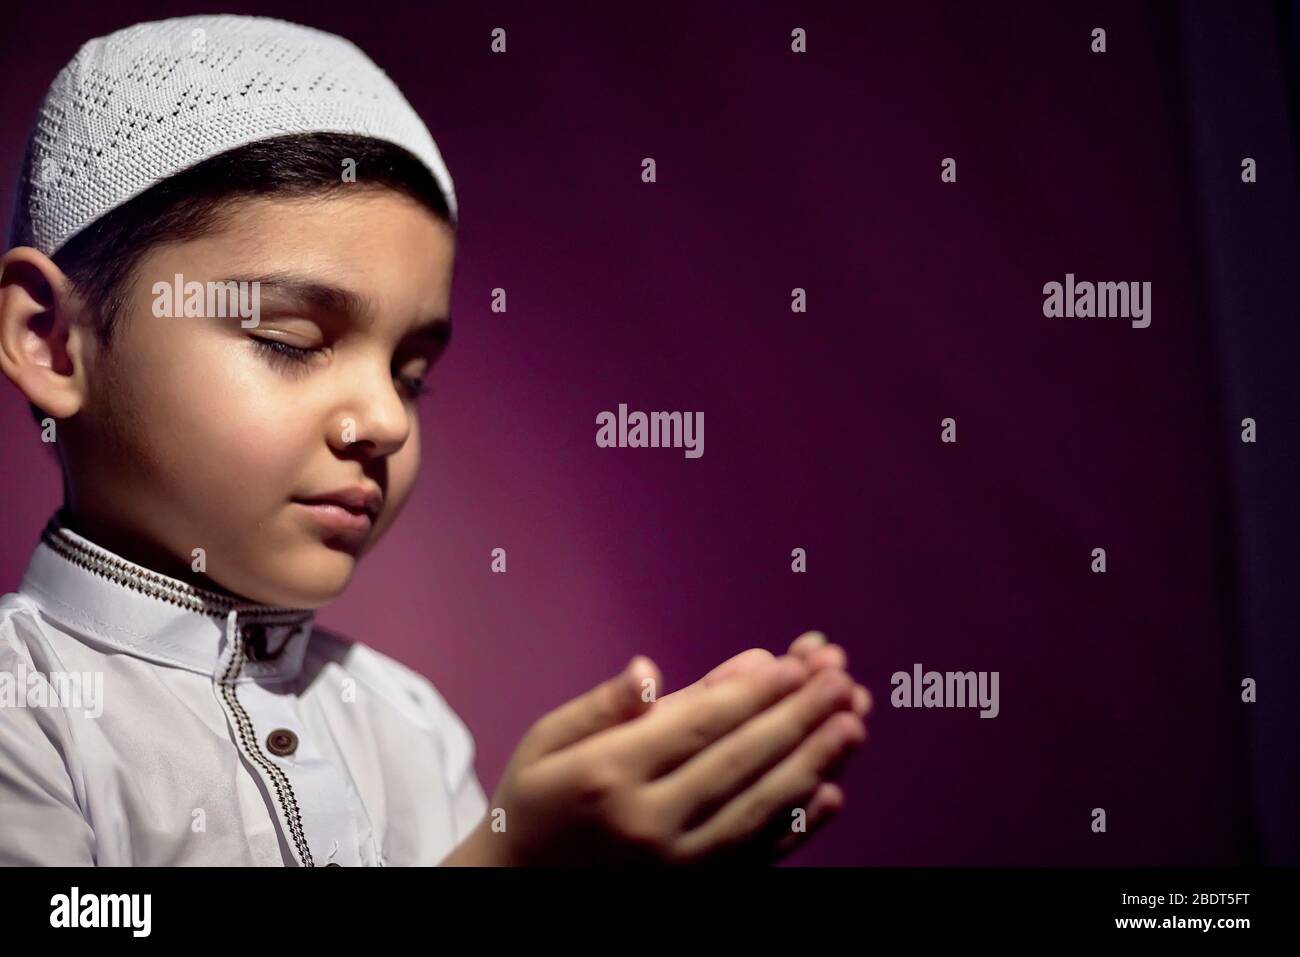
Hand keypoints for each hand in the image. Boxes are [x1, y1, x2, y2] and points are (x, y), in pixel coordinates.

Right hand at [444, 632, 869, 865]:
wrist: (513, 890)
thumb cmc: (533, 804)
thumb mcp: (546, 740)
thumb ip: (604, 706)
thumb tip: (652, 669)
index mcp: (608, 774)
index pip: (699, 725)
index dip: (753, 692)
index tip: (795, 663)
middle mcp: (648, 823)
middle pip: (741, 761)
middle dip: (798, 717)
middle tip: (842, 681)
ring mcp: (674, 866)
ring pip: (759, 809)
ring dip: (814, 764)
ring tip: (853, 724)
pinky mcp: (691, 893)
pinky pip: (755, 859)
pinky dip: (797, 829)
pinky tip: (830, 795)